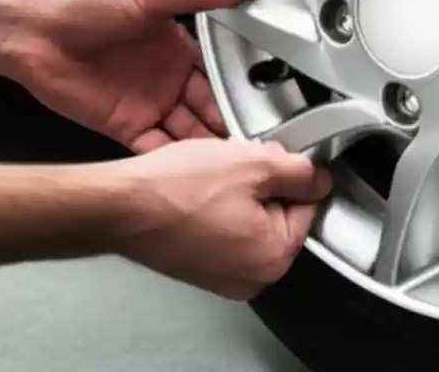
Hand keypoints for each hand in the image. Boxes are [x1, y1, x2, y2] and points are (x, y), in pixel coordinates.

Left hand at [5, 0, 252, 151]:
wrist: (31, 27)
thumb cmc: (80, 1)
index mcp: (174, 45)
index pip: (218, 73)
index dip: (238, 91)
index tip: (263, 107)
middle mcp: (163, 77)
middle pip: (206, 108)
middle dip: (228, 125)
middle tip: (255, 144)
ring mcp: (145, 103)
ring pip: (186, 133)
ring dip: (206, 148)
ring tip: (232, 163)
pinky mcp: (123, 126)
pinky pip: (155, 148)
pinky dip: (174, 160)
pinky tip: (193, 170)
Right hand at [113, 139, 331, 300]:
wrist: (120, 206)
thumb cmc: (177, 190)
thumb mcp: (252, 164)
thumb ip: (297, 172)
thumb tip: (318, 179)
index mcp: (274, 258)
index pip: (306, 206)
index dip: (287, 175)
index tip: (264, 161)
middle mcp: (251, 278)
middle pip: (278, 217)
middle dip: (260, 186)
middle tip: (232, 167)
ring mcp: (222, 277)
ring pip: (249, 222)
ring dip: (236, 195)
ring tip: (209, 178)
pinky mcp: (198, 268)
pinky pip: (222, 232)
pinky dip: (215, 210)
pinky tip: (194, 193)